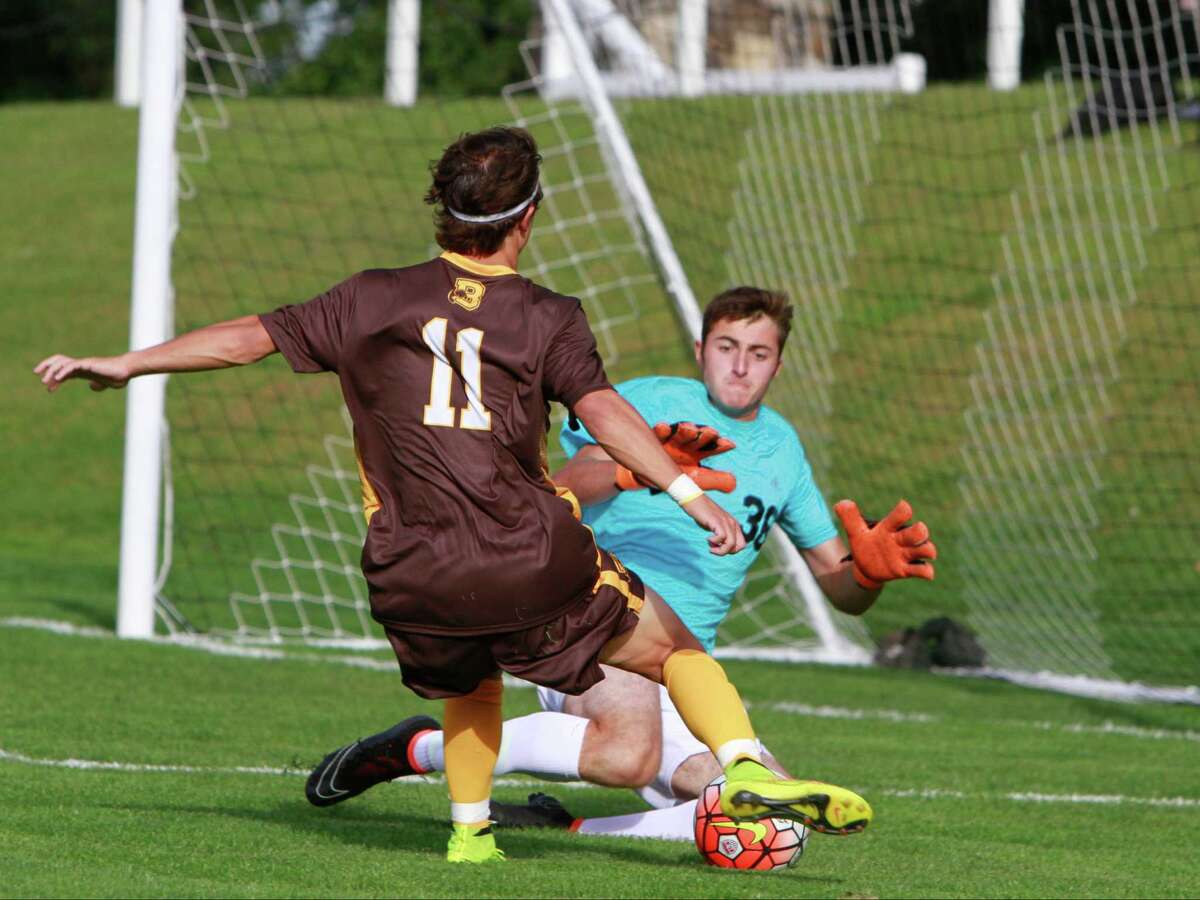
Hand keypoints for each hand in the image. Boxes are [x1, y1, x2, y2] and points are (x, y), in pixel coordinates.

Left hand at [34, 354, 130, 392]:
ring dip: (51, 371)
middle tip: (37, 375)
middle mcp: (81, 365)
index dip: (54, 379)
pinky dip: (63, 371)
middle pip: (59, 361)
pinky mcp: (88, 363)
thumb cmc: (119, 376)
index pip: (63, 371)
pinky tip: (58, 378)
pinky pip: (72, 365)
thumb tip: (92, 387)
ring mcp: (84, 363)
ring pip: (62, 362)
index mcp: (83, 370)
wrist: (127, 370)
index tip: (48, 388)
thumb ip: (98, 384)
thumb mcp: (106, 383)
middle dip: (46, 366)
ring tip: (45, 381)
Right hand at [616, 422, 736, 492]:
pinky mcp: (656, 440)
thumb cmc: (678, 474)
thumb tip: (734, 484)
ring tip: (688, 428)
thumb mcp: (698, 479)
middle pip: (699, 438)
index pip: (714, 447)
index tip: (730, 444)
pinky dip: (661, 430)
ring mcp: (672, 440)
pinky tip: (663, 426)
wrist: (652, 473)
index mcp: (700, 451)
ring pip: (680, 433)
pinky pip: (659, 433)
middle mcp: (688, 443)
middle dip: (705, 434)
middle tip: (711, 432)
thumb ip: (716, 480)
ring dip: (685, 430)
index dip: (721, 445)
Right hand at [683, 494, 746, 555]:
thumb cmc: (703, 514)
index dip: (731, 550)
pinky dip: (714, 542)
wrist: (694, 500)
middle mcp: (732, 523)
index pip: (742, 544)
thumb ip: (722, 534)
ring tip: (711, 547)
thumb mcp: (716, 526)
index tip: (720, 547)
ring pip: (731, 544)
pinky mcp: (717, 521)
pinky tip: (708, 539)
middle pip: (739, 546)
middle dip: (726, 552)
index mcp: (734, 524)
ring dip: (720, 550)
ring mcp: (726, 522)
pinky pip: (722, 537)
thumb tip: (722, 548)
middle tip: (715, 549)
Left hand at [834, 498, 936, 589]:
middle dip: (920, 531)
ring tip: (918, 552)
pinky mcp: (905, 570)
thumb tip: (841, 503)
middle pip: (918, 531)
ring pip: (925, 549)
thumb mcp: (855, 532)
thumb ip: (849, 517)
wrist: (865, 567)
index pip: (900, 515)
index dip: (904, 511)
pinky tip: (924, 572)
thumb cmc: (864, 544)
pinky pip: (922, 570)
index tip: (904, 508)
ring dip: (926, 549)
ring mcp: (905, 555)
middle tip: (914, 534)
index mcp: (888, 527)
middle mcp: (900, 539)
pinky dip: (926, 571)